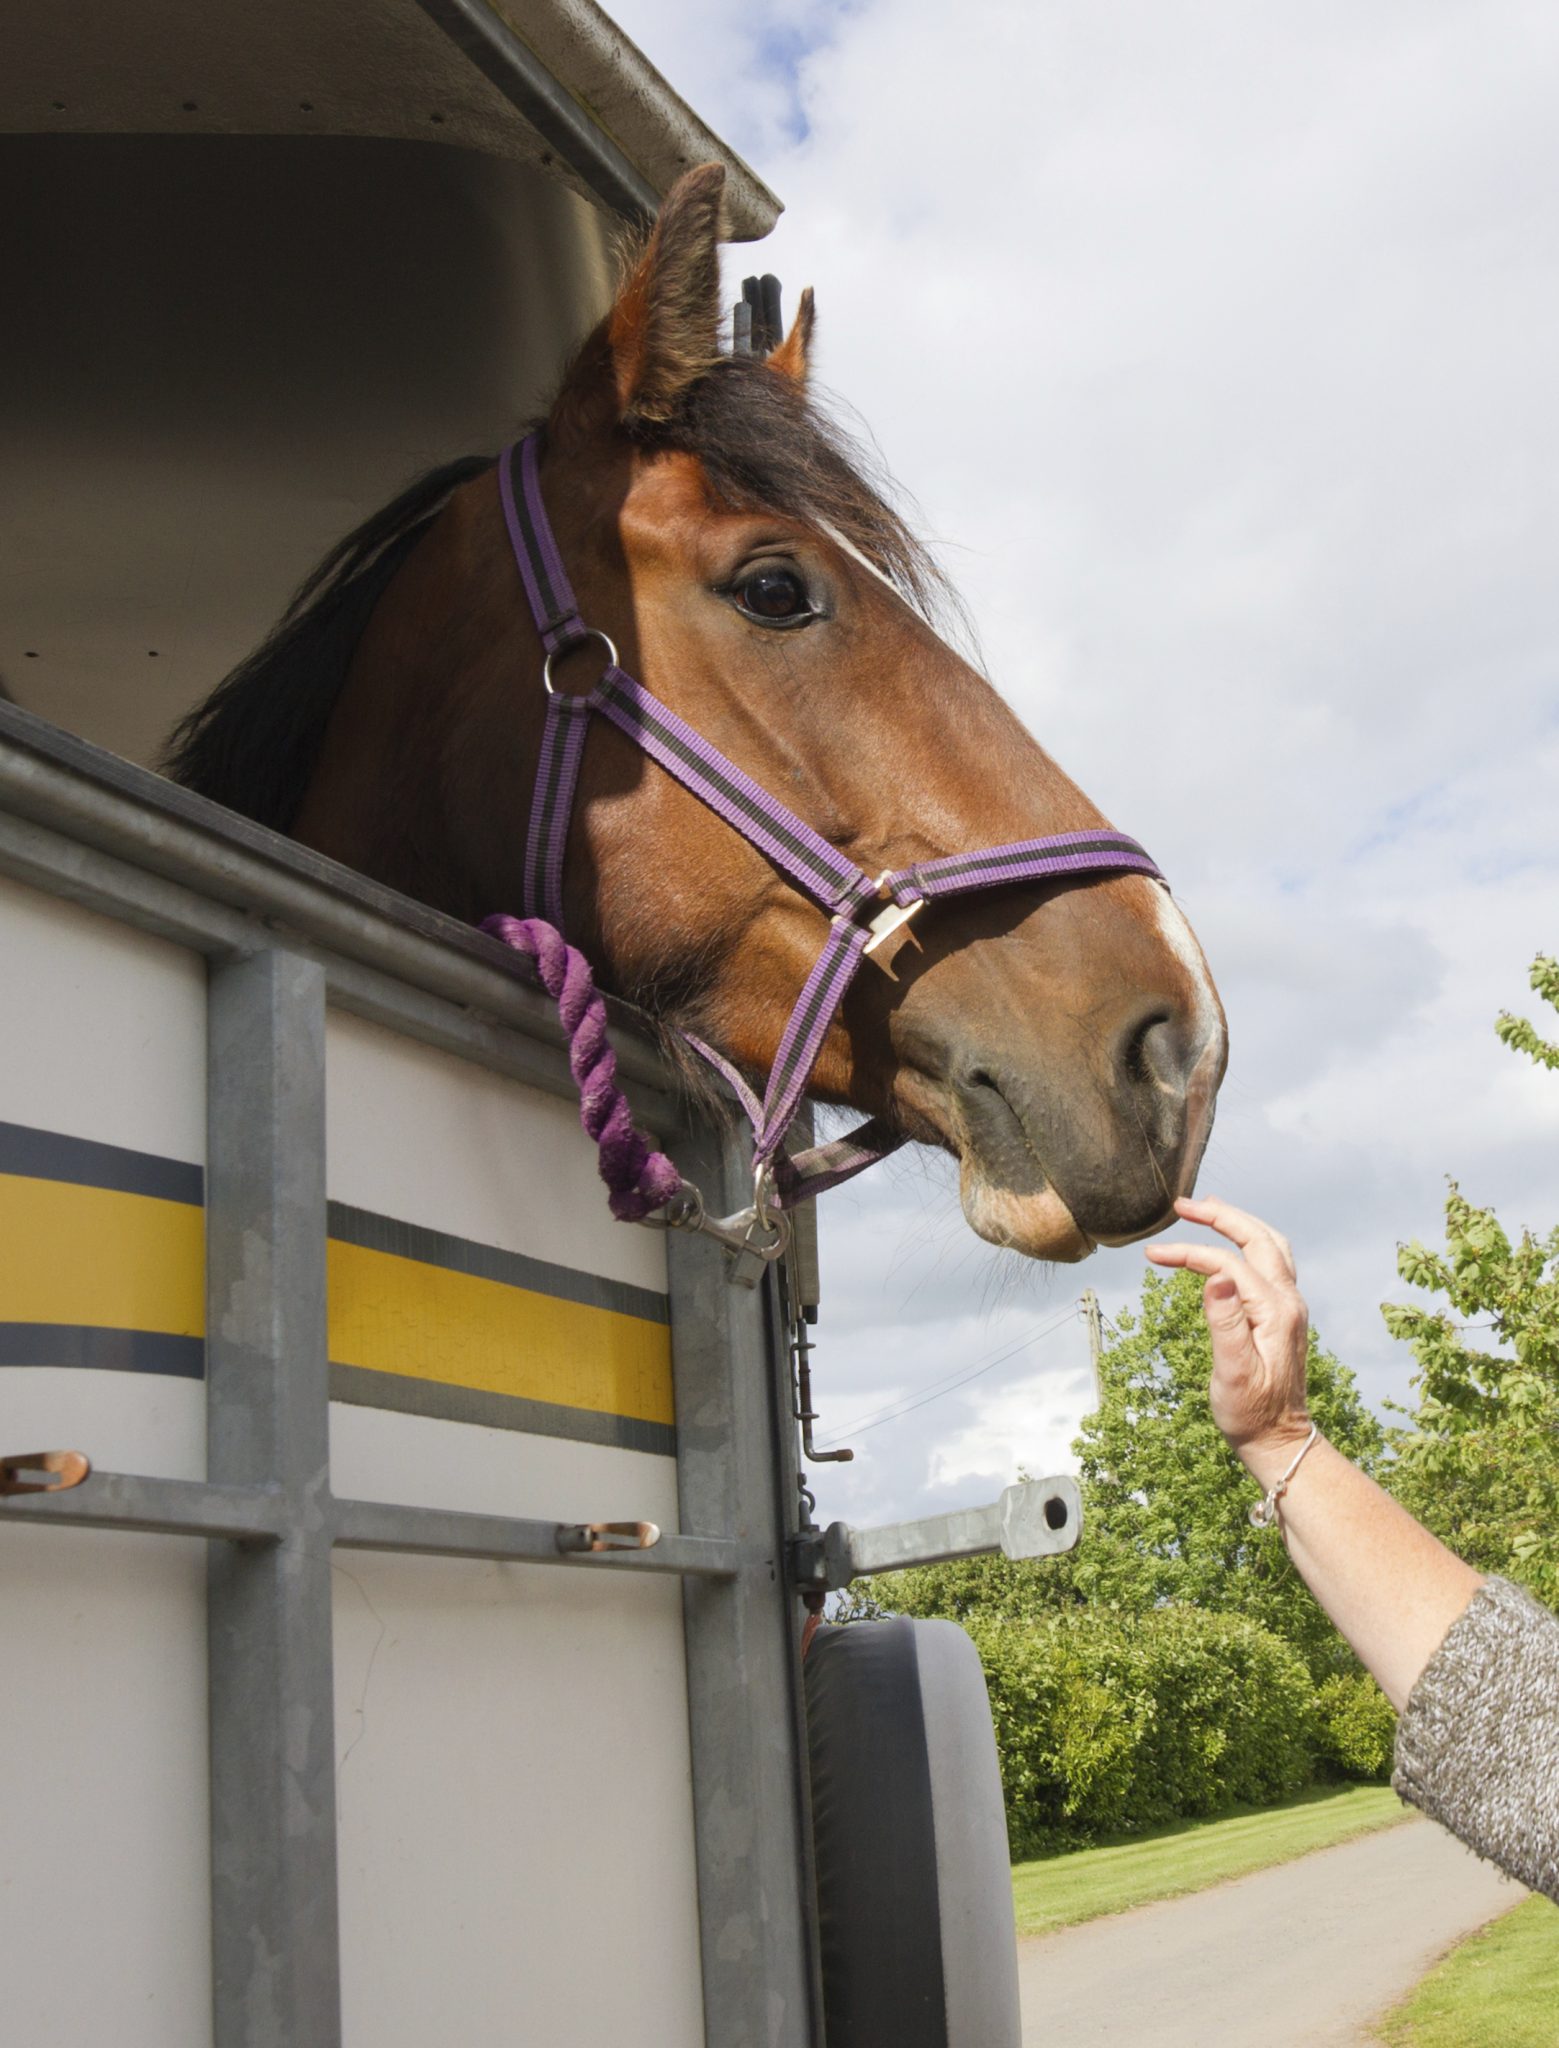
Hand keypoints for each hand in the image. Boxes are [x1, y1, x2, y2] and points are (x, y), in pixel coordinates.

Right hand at [1146, 1196, 1313, 1475]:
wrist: (1279, 1439)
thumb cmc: (1251, 1413)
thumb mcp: (1232, 1373)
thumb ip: (1226, 1323)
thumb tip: (1217, 1277)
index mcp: (1275, 1311)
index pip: (1229, 1264)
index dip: (1189, 1254)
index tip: (1153, 1256)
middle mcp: (1288, 1301)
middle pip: (1258, 1239)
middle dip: (1220, 1217)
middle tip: (1182, 1206)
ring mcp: (1289, 1305)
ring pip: (1270, 1245)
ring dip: (1239, 1223)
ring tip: (1208, 1209)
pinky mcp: (1283, 1313)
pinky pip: (1270, 1261)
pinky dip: (1249, 1241)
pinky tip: (1230, 1242)